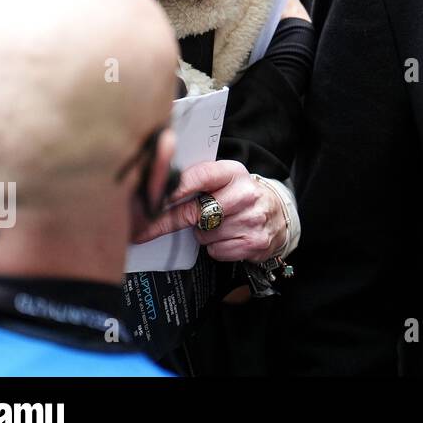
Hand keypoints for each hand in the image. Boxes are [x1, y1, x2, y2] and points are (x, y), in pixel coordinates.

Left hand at [131, 160, 286, 262]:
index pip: (199, 176)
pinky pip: (216, 251)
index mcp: (234, 172)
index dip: (174, 188)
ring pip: (204, 235)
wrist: (278, 214)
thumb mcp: (224, 179)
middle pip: (195, 212)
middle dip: (166, 222)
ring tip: (217, 225)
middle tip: (144, 230)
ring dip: (202, 234)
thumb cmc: (239, 195)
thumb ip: (196, 180)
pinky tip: (228, 237)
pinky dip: (216, 247)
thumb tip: (155, 190)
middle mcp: (246, 194)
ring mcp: (252, 219)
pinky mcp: (254, 242)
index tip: (152, 199)